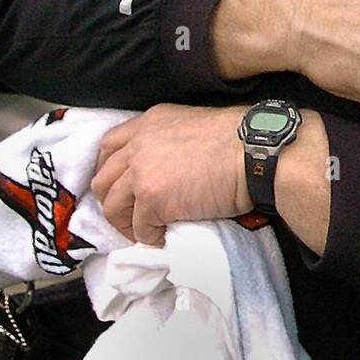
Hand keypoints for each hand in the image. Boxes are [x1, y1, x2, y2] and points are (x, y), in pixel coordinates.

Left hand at [92, 104, 251, 245]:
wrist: (257, 153)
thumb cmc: (240, 141)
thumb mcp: (194, 127)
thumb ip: (170, 142)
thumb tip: (167, 170)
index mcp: (150, 122)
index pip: (109, 146)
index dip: (108, 171)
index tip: (118, 187)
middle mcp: (139, 143)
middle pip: (102, 179)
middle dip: (112, 202)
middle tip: (131, 216)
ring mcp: (142, 171)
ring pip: (112, 207)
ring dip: (127, 224)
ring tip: (147, 231)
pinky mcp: (152, 199)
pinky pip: (140, 228)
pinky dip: (151, 237)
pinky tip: (166, 236)